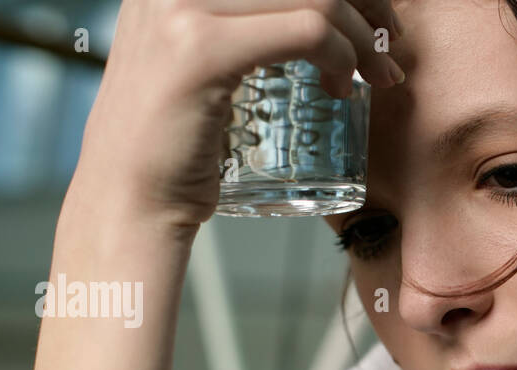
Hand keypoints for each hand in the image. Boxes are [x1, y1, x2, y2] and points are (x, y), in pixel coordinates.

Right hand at [67, 0, 404, 232]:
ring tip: (376, 74)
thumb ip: (237, 27)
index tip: (372, 14)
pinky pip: (306, 31)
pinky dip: (343, 56)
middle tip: (388, 44)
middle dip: (364, 2)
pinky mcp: (200, 50)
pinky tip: (344, 87)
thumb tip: (317, 18)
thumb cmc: (173, 146)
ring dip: (363, 35)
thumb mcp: (199, 64)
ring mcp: (180, 9)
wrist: (129, 203)